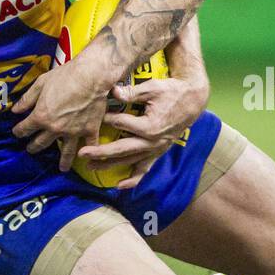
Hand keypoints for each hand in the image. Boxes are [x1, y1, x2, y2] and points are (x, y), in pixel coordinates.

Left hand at [12, 57, 109, 171]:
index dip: (19, 131)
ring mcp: (73, 132)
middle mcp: (56, 128)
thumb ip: (27, 99)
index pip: (25, 128)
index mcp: (41, 116)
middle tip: (31, 149)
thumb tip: (15, 110)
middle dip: (34, 147)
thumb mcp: (41, 83)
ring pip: (66, 152)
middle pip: (41, 142)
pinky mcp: (90, 130)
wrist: (91, 76)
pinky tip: (88, 159)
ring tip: (62, 168)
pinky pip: (90, 146)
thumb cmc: (65, 76)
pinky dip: (89, 152)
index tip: (17, 132)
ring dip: (63, 161)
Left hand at [76, 76, 209, 188]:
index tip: (95, 115)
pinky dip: (133, 180)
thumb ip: (132, 93)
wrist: (192, 101)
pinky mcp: (157, 152)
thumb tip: (113, 91)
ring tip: (90, 167)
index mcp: (150, 126)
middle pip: (121, 149)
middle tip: (82, 153)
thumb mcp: (152, 88)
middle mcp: (152, 142)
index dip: (106, 119)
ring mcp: (155, 149)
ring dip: (109, 165)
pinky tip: (120, 186)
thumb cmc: (171, 91)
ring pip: (129, 161)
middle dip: (100, 152)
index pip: (121, 124)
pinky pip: (145, 169)